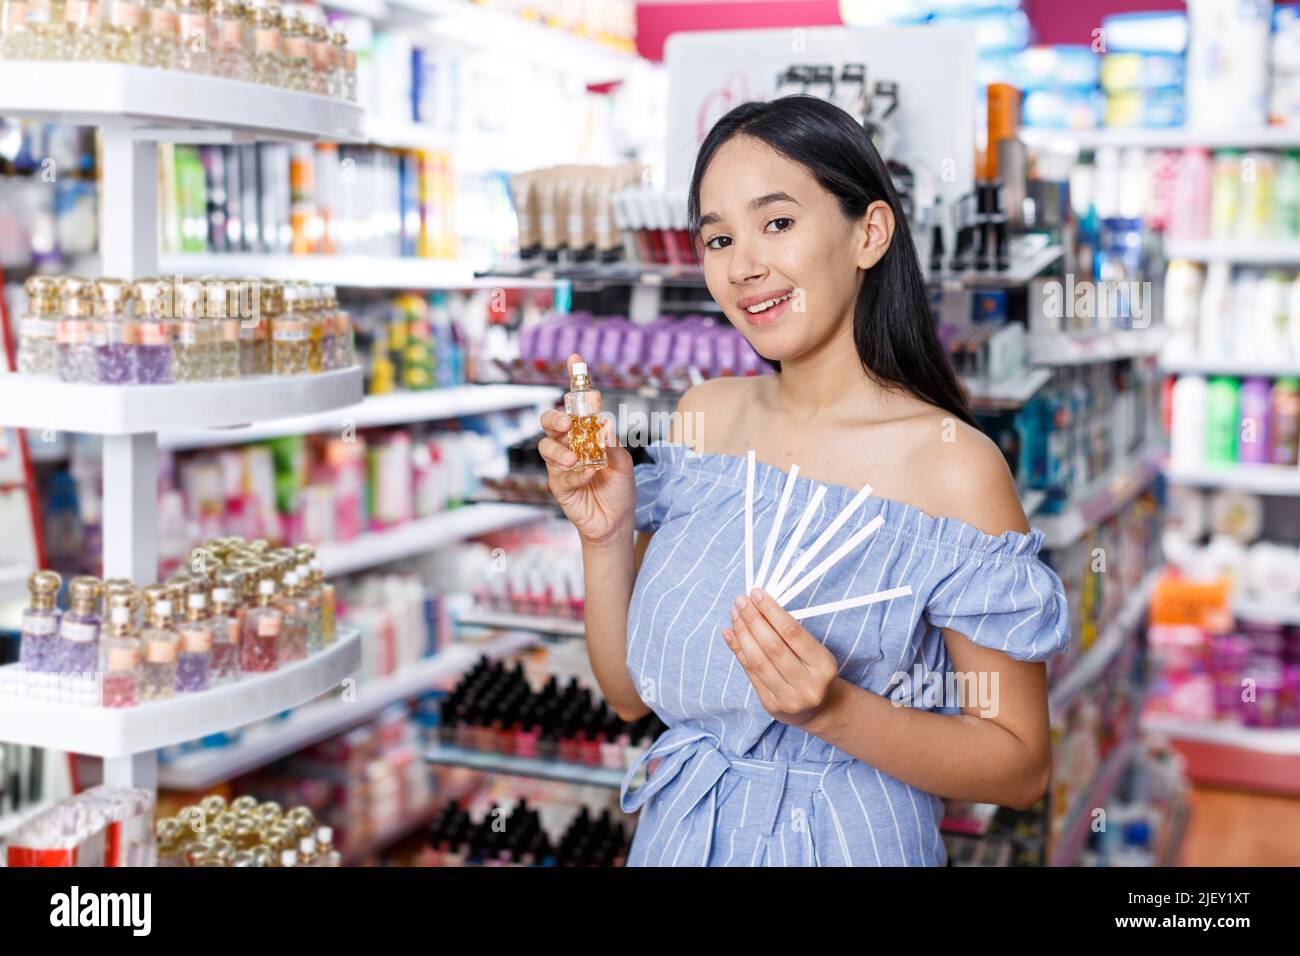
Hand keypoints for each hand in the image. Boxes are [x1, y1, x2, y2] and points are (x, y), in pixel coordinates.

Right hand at [538, 352, 636, 546]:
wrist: (616, 522)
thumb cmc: (619, 489)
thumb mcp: (624, 464)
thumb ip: (612, 445)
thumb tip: (604, 426)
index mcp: (586, 434)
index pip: (577, 404)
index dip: (575, 380)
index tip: (575, 359)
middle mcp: (570, 445)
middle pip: (550, 422)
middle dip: (555, 417)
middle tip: (568, 422)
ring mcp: (561, 465)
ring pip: (546, 447)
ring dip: (560, 449)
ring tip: (575, 458)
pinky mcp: (559, 485)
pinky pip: (560, 474)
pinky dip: (576, 473)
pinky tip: (590, 476)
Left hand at [722, 587, 840, 729]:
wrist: (819, 710)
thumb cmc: (815, 672)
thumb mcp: (815, 652)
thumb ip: (791, 633)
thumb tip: (760, 605)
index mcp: (823, 665)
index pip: (793, 633)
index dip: (772, 611)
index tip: (757, 593)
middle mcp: (807, 684)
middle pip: (773, 647)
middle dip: (753, 620)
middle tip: (741, 601)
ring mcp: (788, 698)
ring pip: (758, 661)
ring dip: (742, 633)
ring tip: (735, 614)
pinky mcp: (771, 705)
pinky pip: (750, 673)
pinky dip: (738, 650)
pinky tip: (729, 634)